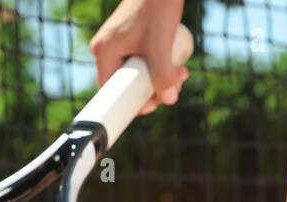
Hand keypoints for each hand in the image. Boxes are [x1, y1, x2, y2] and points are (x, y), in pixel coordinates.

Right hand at [89, 0, 190, 114]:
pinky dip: (158, 65)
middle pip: (127, 84)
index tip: (155, 105)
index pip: (112, 93)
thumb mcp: (161, 44)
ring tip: (182, 72)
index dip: (133, 104)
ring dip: (160, 78)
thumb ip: (164, 74)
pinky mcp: (129, 37)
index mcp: (104, 52)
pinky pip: (141, 61)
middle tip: (177, 85)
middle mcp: (106, 49)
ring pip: (138, 73)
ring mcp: (117, 43)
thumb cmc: (157, 5)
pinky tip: (176, 64)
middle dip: (154, 89)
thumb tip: (169, 100)